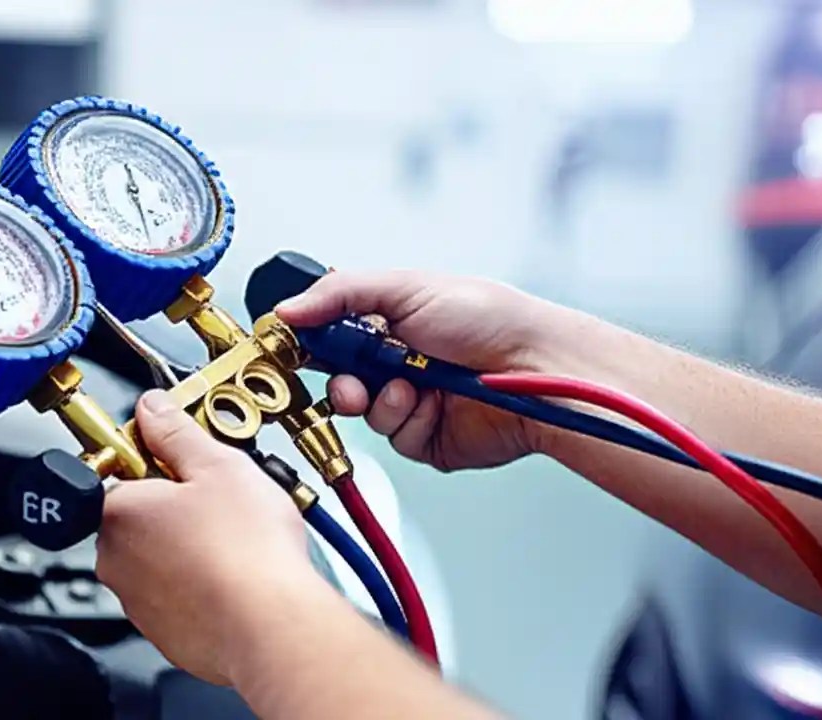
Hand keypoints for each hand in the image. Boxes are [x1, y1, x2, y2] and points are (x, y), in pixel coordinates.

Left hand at [95, 390, 327, 685]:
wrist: (272, 628)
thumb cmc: (247, 553)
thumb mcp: (219, 466)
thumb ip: (177, 432)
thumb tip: (152, 407)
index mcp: (118, 511)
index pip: (121, 470)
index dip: (159, 461)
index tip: (186, 463)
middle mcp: (115, 560)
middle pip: (140, 516)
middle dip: (176, 506)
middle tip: (220, 502)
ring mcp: (137, 602)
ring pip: (159, 558)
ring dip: (188, 547)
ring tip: (235, 543)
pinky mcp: (164, 633)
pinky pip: (176, 597)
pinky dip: (200, 587)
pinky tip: (234, 578)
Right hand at [276, 270, 570, 471]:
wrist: (533, 365)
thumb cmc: (488, 317)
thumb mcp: (406, 288)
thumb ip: (339, 293)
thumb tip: (288, 308)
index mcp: (389, 325)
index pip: (331, 338)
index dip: (311, 347)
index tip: (294, 351)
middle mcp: (398, 365)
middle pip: (340, 383)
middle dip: (342, 385)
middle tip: (350, 384)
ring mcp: (413, 404)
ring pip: (365, 416)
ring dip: (381, 403)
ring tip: (410, 387)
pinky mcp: (429, 439)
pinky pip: (395, 441)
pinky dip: (407, 422)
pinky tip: (430, 405)